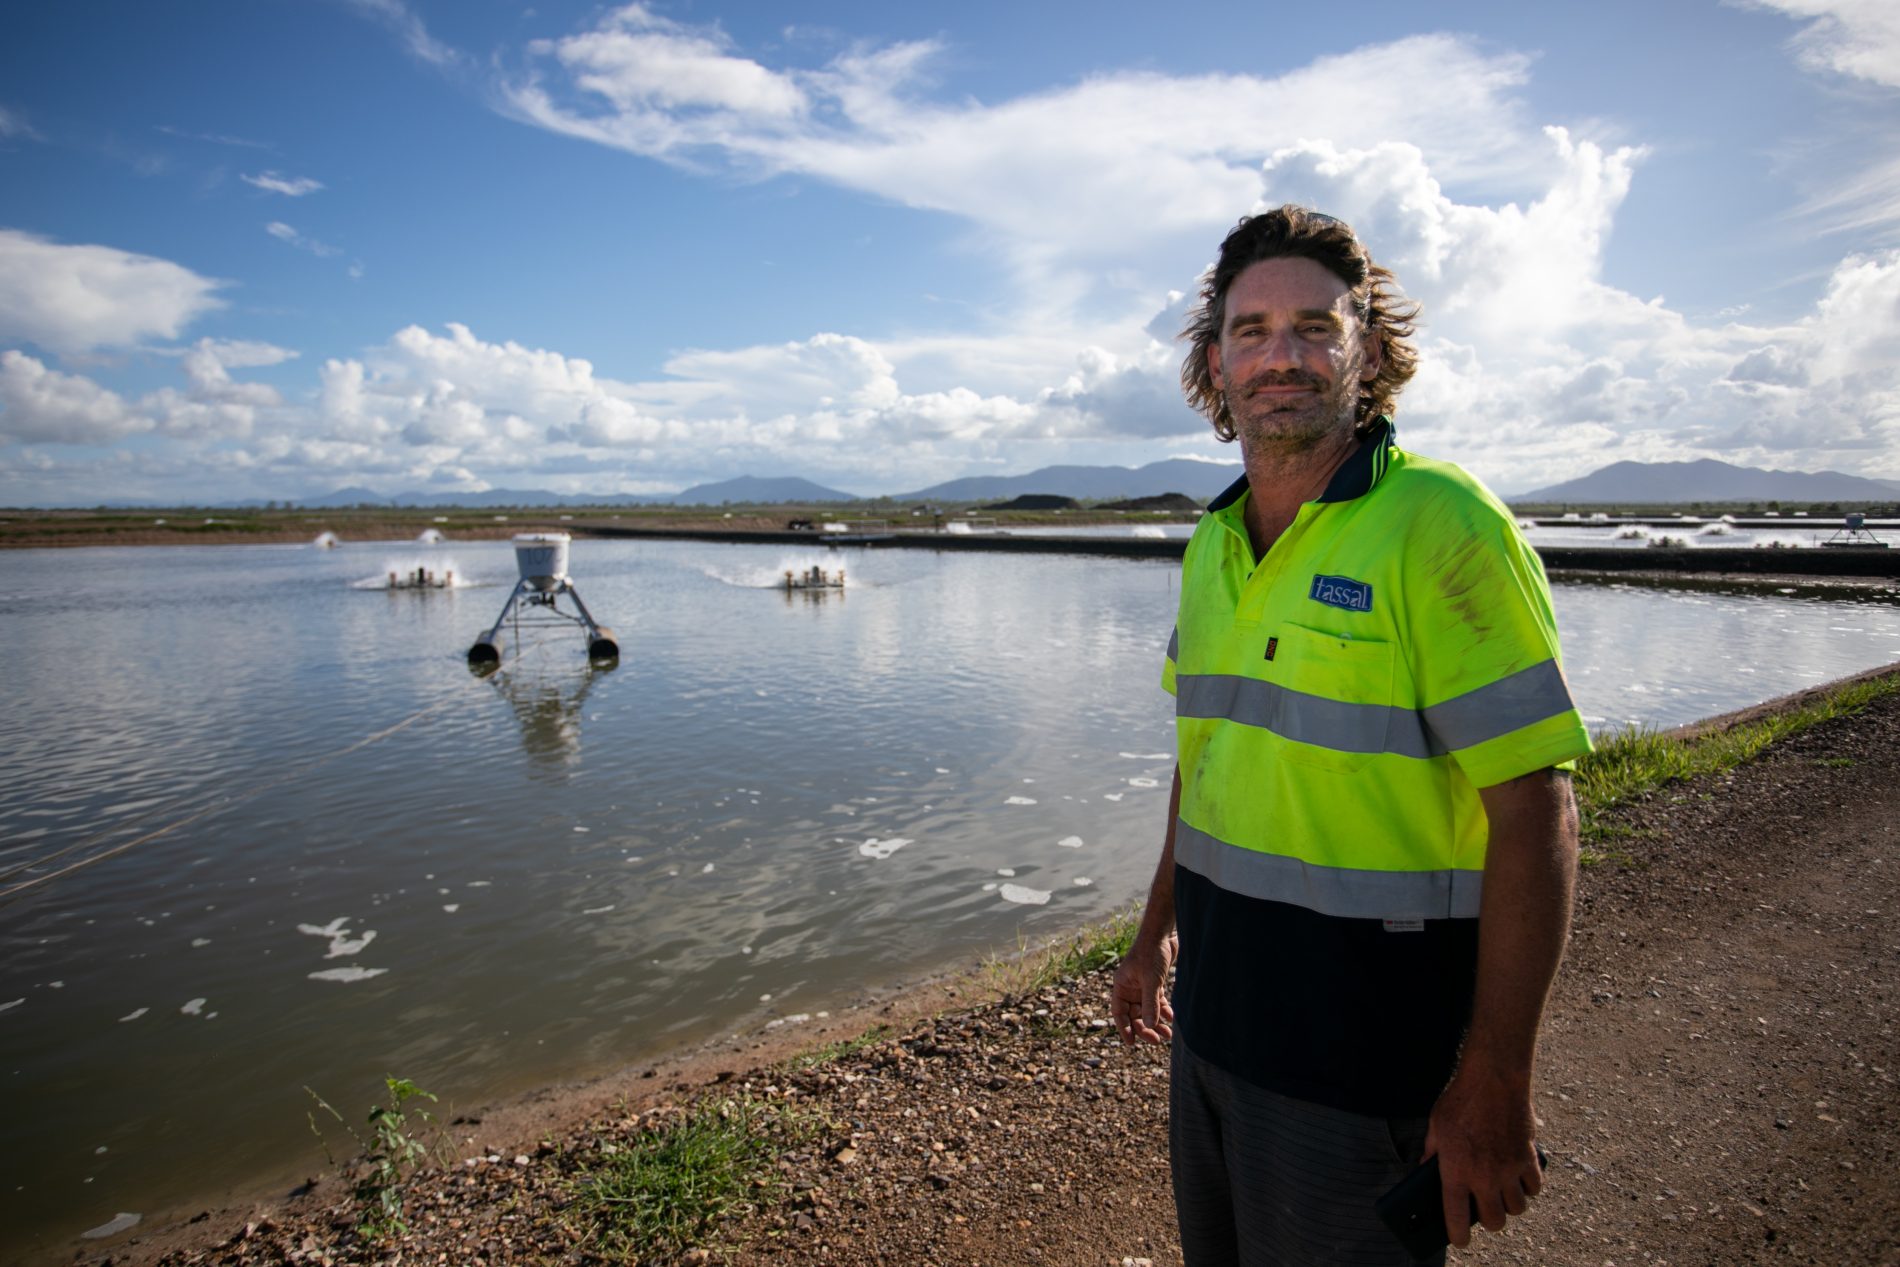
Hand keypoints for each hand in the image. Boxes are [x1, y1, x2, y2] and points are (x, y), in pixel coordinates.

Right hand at [1111, 929, 1176, 1044]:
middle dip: (1145, 1028)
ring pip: (1148, 1010)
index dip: (1124, 1029)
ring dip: (1157, 1022)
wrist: (1164, 934)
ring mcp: (1142, 985)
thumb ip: (1151, 1004)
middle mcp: (1130, 987)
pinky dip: (1164, 1010)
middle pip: (1135, 1014)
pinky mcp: (1155, 982)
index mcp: (1121, 985)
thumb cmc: (1152, 953)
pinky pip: (1158, 1002)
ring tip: (1168, 1034)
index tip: (1131, 1044)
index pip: (1119, 1012)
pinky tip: (1172, 1018)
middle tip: (1157, 1040)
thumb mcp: (1151, 980)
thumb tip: (1150, 1027)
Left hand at [1422, 1063, 1542, 1247]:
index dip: (1457, 1235)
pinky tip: (1520, 1178)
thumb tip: (1426, 1170)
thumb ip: (1432, 1153)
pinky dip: (1529, 1188)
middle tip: (1483, 1210)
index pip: (1456, 1218)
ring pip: (1517, 1209)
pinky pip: (1535, 1188)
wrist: (1493, 1079)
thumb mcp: (1435, 1127)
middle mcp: (1485, 1176)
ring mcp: (1510, 1169)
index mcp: (1456, 1171)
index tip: (1459, 1239)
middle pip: (1494, 1221)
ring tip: (1501, 1193)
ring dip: (1509, 1205)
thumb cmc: (1460, 1101)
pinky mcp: (1529, 1158)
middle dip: (1489, 1221)